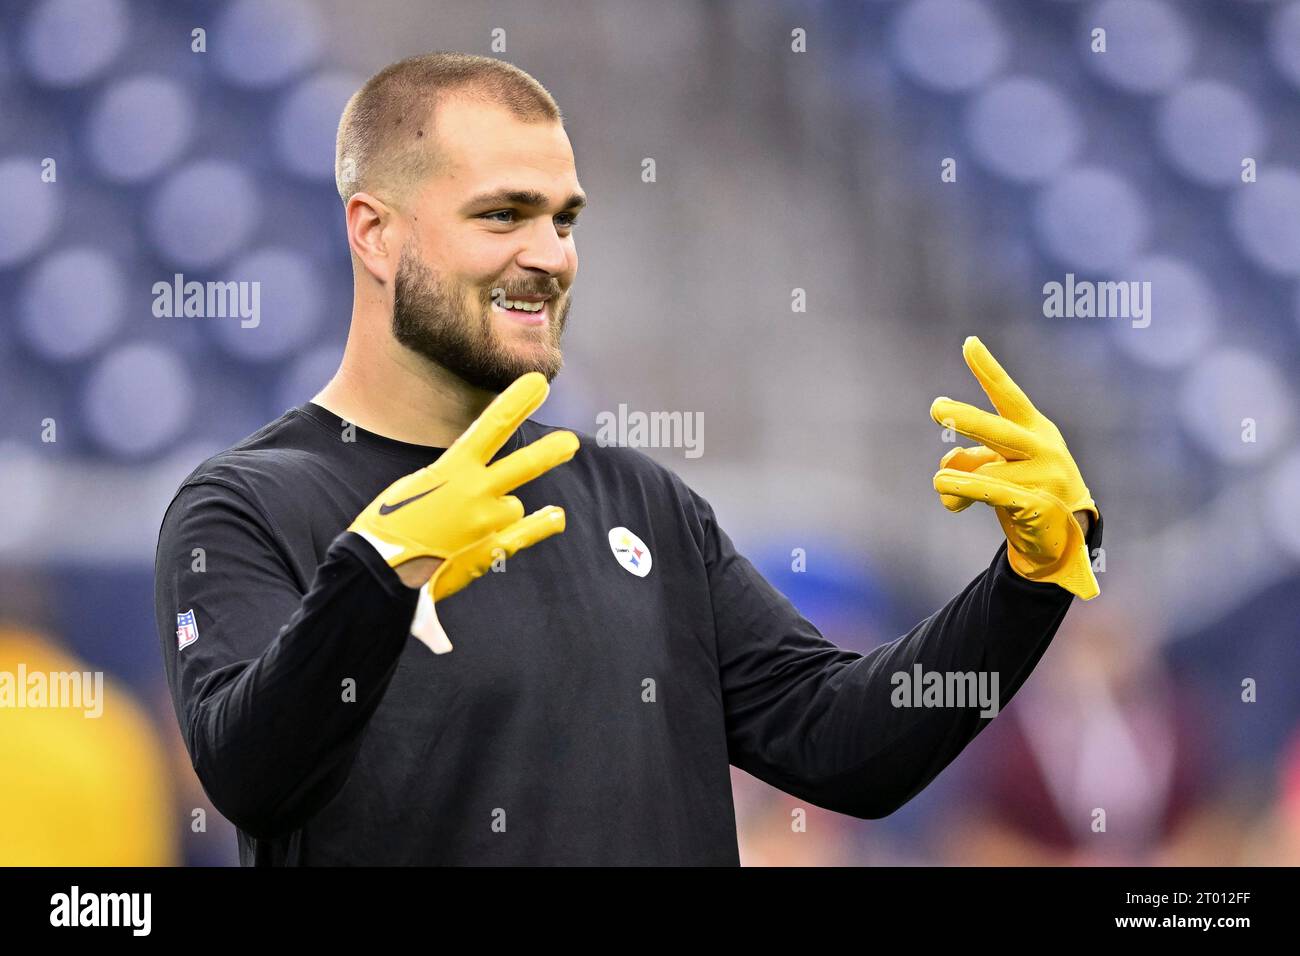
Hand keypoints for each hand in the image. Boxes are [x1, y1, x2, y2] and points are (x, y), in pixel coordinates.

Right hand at [349, 372, 577, 603]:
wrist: (381, 569)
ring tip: (465, 525)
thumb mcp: (414, 483)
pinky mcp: (491, 549)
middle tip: (569, 442)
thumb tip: (477, 476)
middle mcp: (476, 492)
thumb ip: (451, 475)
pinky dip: (542, 523)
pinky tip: (555, 515)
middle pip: (524, 465)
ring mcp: (487, 523)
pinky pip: (526, 532)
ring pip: (511, 506)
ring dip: (498, 511)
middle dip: (550, 452)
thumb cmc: (388, 524)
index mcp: (451, 469)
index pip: (492, 425)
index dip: (518, 401)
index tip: (539, 383)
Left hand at [930, 337, 1099, 599]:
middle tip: (936, 407)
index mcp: (1034, 429)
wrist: (1062, 535)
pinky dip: (966, 492)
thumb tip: (947, 463)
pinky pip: (993, 494)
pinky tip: (947, 493)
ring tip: (940, 483)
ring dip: (955, 481)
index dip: (988, 370)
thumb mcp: (1001, 468)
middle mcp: (1042, 447)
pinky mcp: (1038, 504)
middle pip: (998, 429)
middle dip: (966, 419)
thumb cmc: (1026, 490)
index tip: (969, 342)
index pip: (1008, 395)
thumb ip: (973, 459)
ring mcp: (1044, 476)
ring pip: (986, 471)